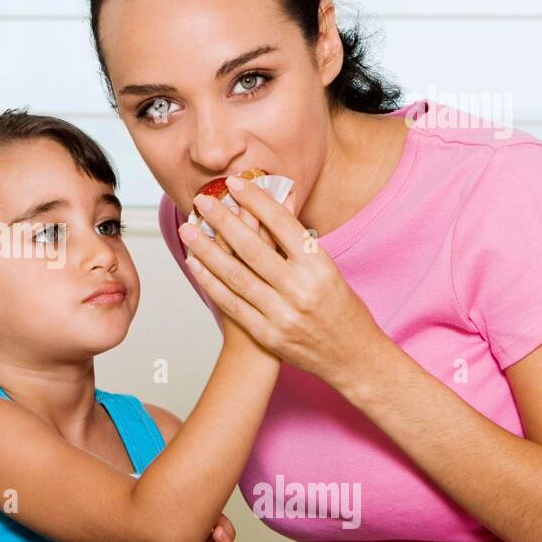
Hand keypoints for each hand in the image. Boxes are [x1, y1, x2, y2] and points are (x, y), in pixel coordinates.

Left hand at [177, 178, 387, 389]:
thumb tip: (274, 204)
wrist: (353, 358)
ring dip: (207, 250)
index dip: (256, 201)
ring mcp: (282, 314)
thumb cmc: (342, 309)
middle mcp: (301, 289)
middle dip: (223, 221)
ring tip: (188, 229)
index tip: (234, 183)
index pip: (282, 224)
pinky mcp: (268, 335)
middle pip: (253, 248)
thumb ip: (300, 243)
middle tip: (201, 200)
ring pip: (236, 275)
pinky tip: (195, 264)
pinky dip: (211, 282)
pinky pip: (232, 303)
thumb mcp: (329, 270)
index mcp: (320, 266)